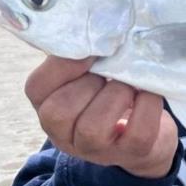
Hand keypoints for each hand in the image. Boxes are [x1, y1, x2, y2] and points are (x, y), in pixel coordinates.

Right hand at [24, 56, 177, 178]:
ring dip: (117, 94)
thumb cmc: (110, 93)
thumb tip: (95, 31)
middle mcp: (65, 135)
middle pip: (59, 111)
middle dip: (90, 82)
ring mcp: (97, 150)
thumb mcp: (88, 74)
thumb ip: (82, 55)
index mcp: (48, 107)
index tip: (90, 52)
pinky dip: (148, 105)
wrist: (147, 134)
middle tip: (110, 72)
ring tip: (130, 84)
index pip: (36, 88)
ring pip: (94, 127)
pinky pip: (138, 131)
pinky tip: (149, 94)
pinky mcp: (133, 153)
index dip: (62, 65)